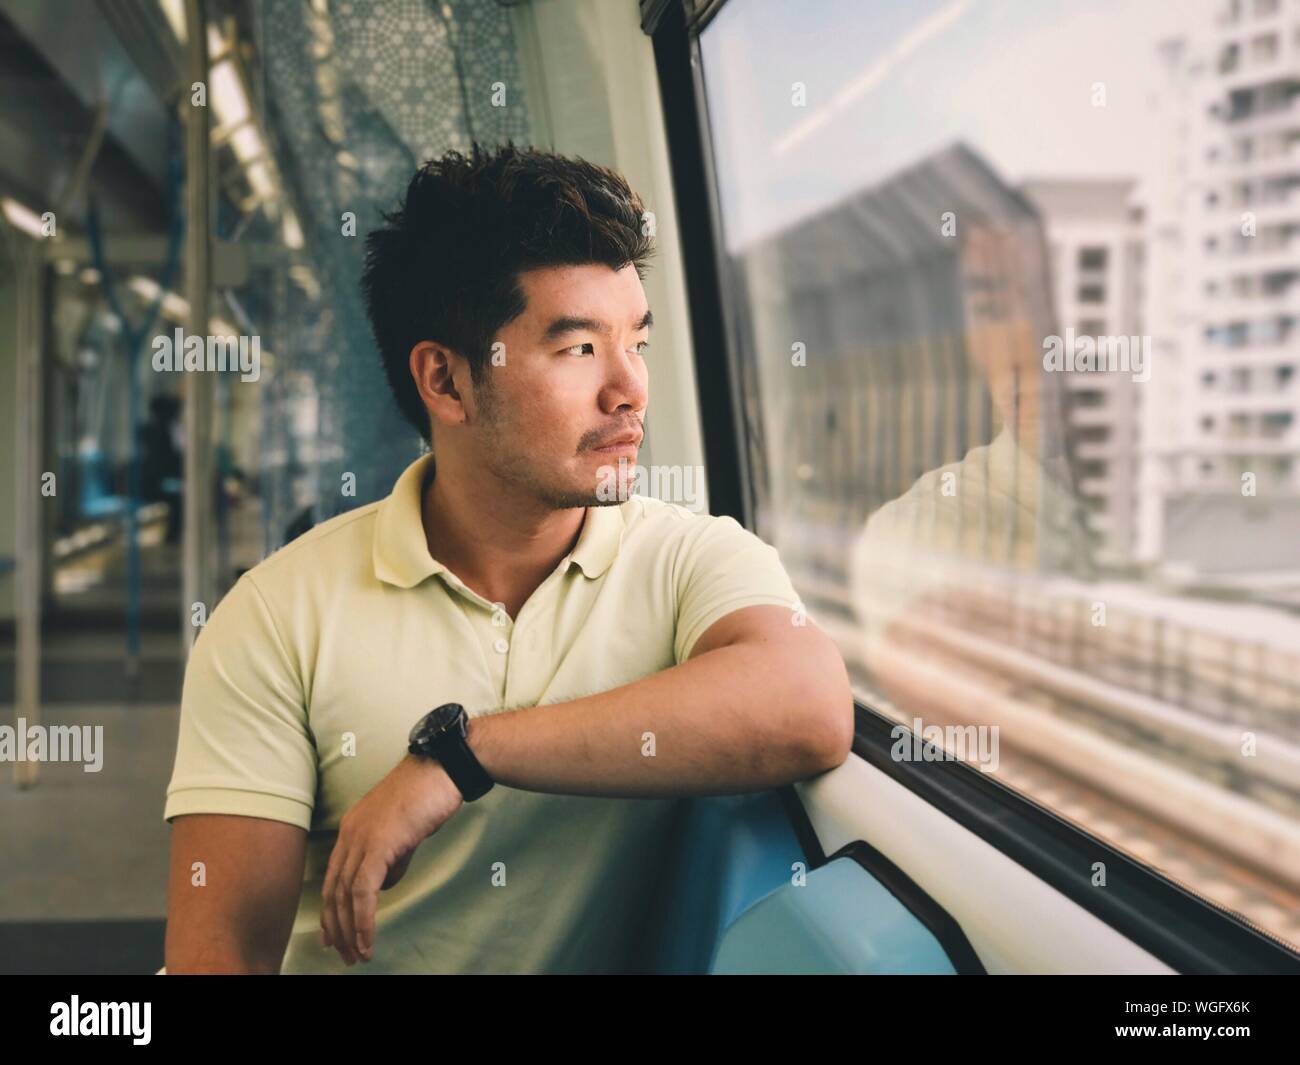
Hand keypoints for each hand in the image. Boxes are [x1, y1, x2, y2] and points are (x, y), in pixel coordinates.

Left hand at [320, 753, 463, 964]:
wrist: (442, 769)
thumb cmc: (429, 794)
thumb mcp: (404, 831)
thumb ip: (392, 857)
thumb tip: (385, 884)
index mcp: (352, 828)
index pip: (334, 876)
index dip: (331, 909)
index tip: (334, 935)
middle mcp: (349, 834)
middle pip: (334, 890)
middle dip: (336, 927)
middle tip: (344, 954)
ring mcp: (361, 838)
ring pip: (345, 895)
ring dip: (349, 930)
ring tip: (357, 954)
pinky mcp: (378, 845)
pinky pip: (363, 891)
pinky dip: (363, 920)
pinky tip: (367, 939)